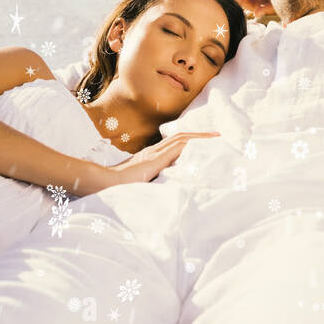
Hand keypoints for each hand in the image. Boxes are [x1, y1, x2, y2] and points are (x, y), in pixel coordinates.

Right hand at [100, 131, 221, 185]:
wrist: (105, 183)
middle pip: (181, 136)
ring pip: (181, 138)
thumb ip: (150, 182)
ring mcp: (154, 153)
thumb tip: (162, 189)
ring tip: (216, 137)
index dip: (190, 140)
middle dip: (200, 135)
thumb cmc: (119, 187)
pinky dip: (191, 142)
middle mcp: (154, 150)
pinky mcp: (155, 158)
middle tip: (217, 136)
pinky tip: (202, 143)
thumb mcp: (139, 183)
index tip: (205, 142)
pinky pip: (177, 146)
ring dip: (199, 136)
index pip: (174, 143)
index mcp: (151, 156)